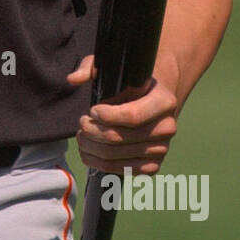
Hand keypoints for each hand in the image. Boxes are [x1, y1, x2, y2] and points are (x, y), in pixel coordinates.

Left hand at [67, 55, 177, 174]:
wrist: (151, 106)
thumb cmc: (130, 87)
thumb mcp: (113, 70)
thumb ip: (91, 69)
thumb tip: (73, 79)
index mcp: (165, 101)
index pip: (132, 116)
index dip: (106, 116)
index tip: (92, 110)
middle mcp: (167, 128)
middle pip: (117, 138)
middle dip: (91, 131)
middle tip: (82, 122)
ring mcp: (161, 150)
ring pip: (113, 156)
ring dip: (90, 146)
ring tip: (82, 135)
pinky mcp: (152, 166)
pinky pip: (119, 170)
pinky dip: (97, 162)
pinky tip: (90, 150)